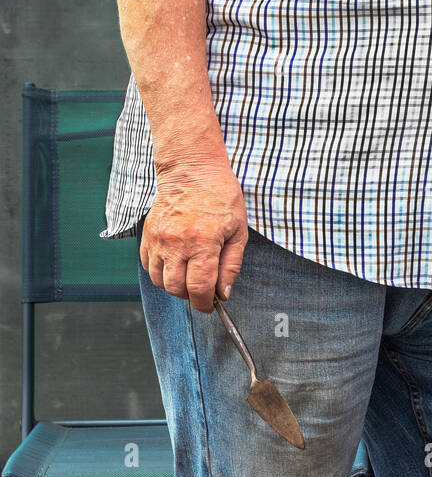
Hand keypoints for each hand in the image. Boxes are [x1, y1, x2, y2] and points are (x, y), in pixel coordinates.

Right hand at [140, 159, 248, 312]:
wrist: (192, 171)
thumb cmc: (221, 197)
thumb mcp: (238, 230)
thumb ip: (231, 265)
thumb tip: (223, 293)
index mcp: (203, 242)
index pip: (198, 288)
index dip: (204, 303)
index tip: (210, 305)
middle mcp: (176, 243)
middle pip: (176, 288)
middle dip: (190, 296)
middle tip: (201, 289)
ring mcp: (158, 239)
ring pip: (159, 280)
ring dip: (173, 285)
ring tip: (188, 274)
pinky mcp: (147, 234)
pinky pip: (148, 266)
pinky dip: (159, 272)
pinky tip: (174, 263)